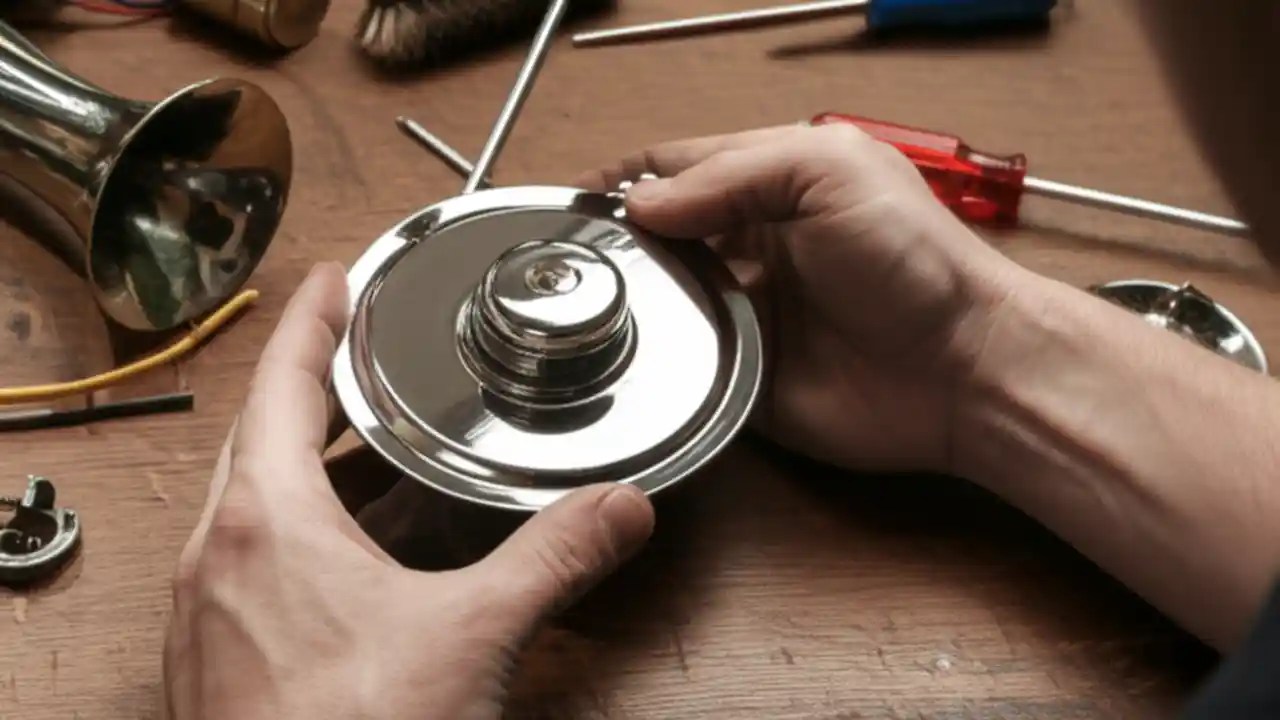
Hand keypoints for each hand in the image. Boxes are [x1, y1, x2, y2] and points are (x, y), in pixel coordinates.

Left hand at [163, 263, 654, 719]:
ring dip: (309, 467)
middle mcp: (217, 559)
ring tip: (370, 450)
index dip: (307, 320)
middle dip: (309, 386)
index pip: (280, 384)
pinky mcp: (222, 661)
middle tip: (352, 353)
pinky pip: (254, 564)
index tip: (328, 280)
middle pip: (259, 437)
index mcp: (263, 523)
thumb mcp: (472, 636)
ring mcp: (209, 614)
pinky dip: (304, 534)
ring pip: (253, 505)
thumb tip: (619, 511)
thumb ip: (554, 559)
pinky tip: (359, 561)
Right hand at [583, 123, 1029, 473]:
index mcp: (770, 183)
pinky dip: (645, 359)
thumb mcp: (827, 174)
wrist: (960, 368)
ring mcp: (741, 312)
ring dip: (621, 299)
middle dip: (611, 241)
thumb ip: (732, 175)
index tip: (565, 199)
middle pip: (657, 235)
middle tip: (553, 259)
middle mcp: (748, 244)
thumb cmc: (908, 258)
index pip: (675, 169)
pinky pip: (679, 365)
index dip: (621, 179)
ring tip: (563, 306)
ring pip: (659, 299)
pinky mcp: (738, 377)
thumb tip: (638, 204)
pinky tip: (605, 357)